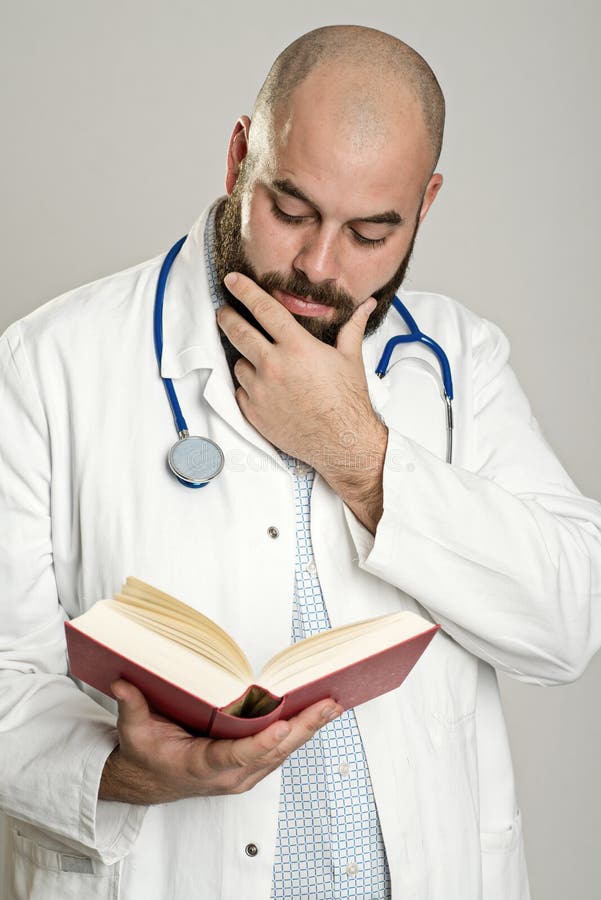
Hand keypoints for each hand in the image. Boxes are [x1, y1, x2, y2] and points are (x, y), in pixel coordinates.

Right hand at [99, 680, 342, 804]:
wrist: (149, 782)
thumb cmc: (146, 757)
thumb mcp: (134, 733)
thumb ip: (132, 707)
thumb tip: (122, 682)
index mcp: (201, 767)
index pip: (236, 757)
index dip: (261, 744)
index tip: (283, 728)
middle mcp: (228, 776)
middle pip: (272, 753)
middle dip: (303, 729)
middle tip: (328, 705)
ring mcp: (242, 775)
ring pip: (282, 753)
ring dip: (309, 729)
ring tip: (332, 704)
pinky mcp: (250, 768)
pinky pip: (280, 752)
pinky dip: (301, 733)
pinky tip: (318, 714)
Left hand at [217, 273, 387, 531]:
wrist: (342, 443)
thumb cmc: (348, 401)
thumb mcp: (351, 358)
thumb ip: (352, 327)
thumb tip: (366, 305)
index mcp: (297, 347)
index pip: (263, 309)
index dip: (245, 291)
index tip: (232, 280)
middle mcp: (273, 366)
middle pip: (238, 331)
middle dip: (227, 317)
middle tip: (224, 311)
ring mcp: (260, 390)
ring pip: (238, 362)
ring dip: (244, 358)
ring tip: (258, 360)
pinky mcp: (253, 412)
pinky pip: (240, 390)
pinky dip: (248, 385)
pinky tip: (263, 386)